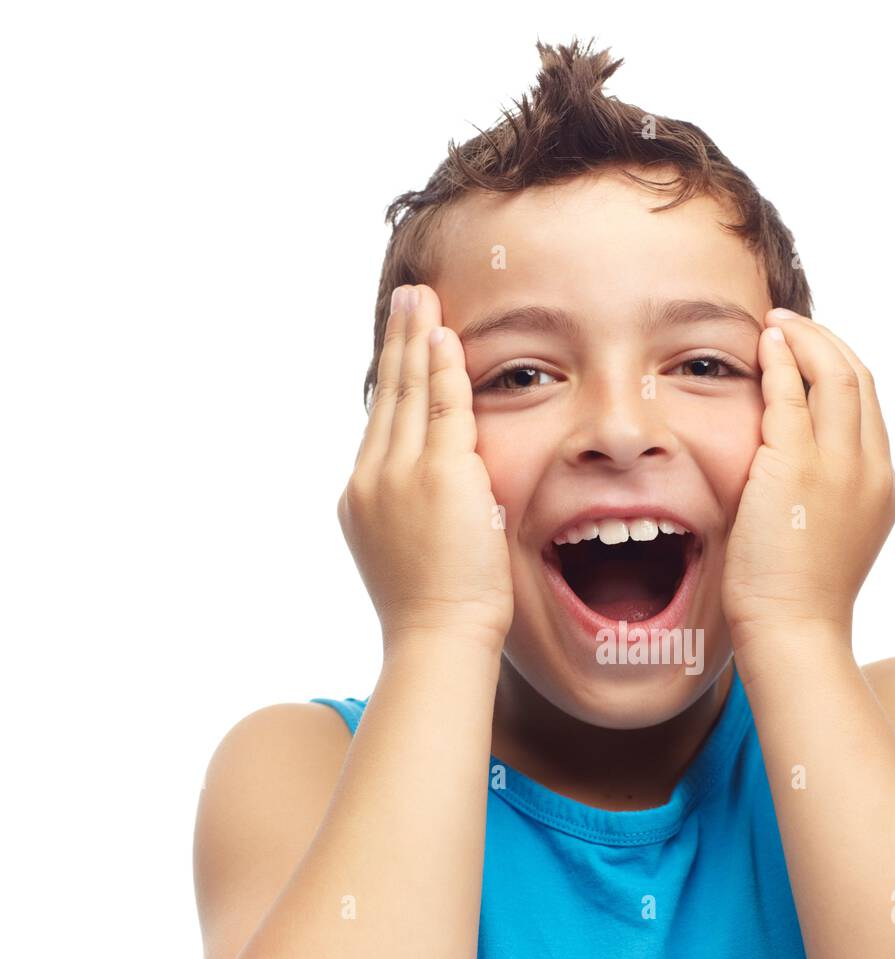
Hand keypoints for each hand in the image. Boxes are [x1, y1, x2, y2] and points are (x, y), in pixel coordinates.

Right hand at [338, 284, 513, 652]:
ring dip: (418, 340)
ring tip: (422, 300)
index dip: (392, 381)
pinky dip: (444, 370)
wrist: (437, 637)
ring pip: (409, 394)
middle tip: (406, 300)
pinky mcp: (436, 475)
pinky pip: (442, 408)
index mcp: (363, 500)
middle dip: (398, 344)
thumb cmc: (438, 613)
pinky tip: (446, 336)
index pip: (381, 426)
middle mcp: (371, 480)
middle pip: (386, 398)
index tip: (399, 346)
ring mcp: (399, 475)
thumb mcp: (413, 554)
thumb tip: (440, 500)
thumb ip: (418, 514)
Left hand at [721, 309, 894, 655]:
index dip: (842, 369)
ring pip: (835, 375)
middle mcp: (871, 469)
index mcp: (883, 486)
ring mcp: (838, 466)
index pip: (870, 408)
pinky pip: (791, 394)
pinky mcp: (796, 467)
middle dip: (827, 343)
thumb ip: (829, 496)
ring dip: (805, 340)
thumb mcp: (831, 538)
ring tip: (776, 324)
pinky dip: (779, 362)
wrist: (795, 630)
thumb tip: (800, 475)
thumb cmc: (799, 599)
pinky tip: (763, 347)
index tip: (812, 355)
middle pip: (861, 380)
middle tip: (793, 325)